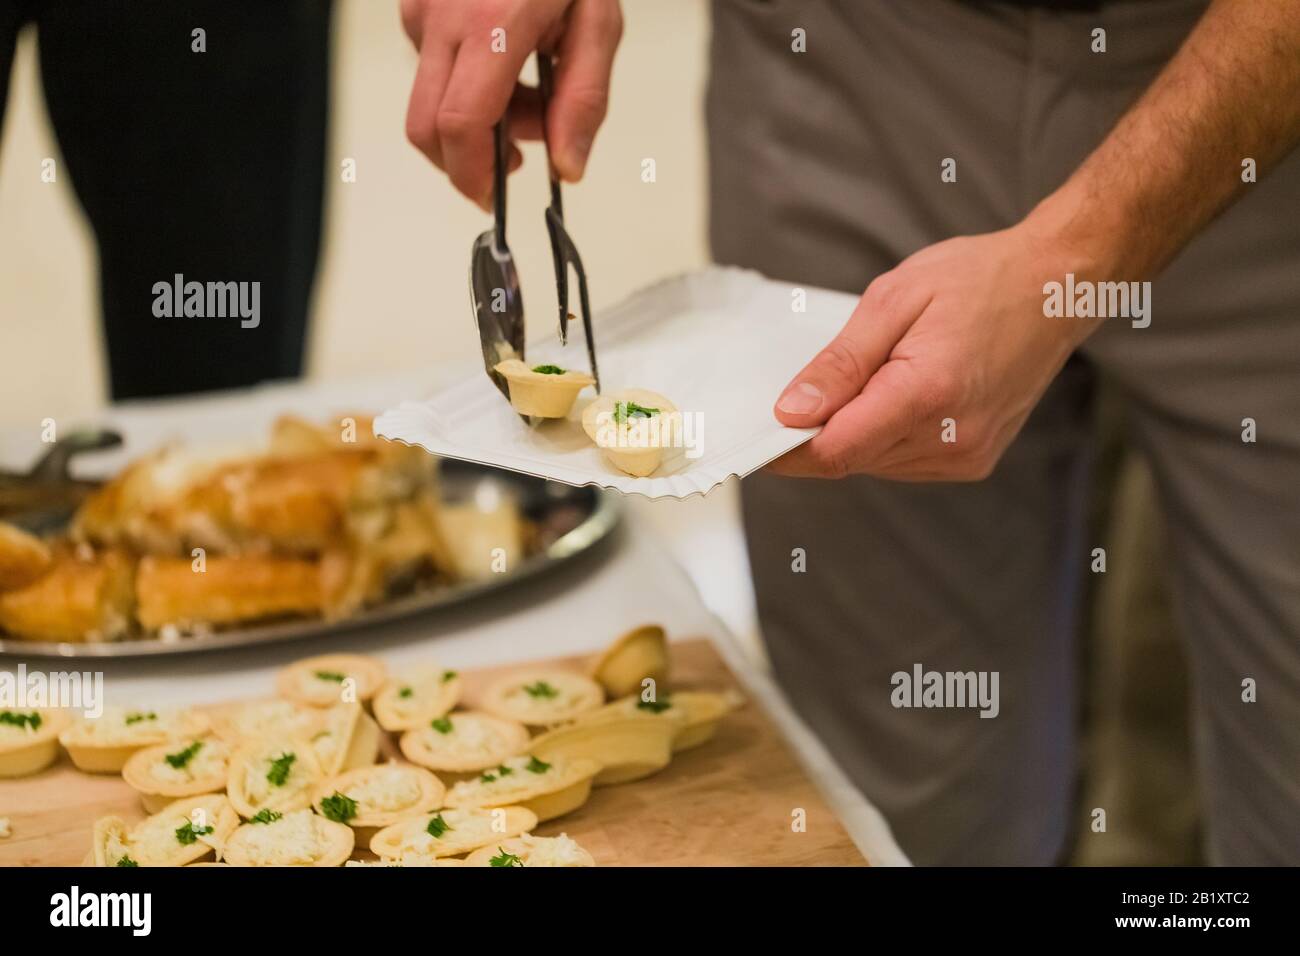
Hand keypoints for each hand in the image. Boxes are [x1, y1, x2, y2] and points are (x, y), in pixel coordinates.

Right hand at [401, 0, 622, 208]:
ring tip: (529, 84)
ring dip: (478, 119)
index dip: (471, 175)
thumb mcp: (598, 25)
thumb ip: (584, 101)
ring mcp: (420, 10)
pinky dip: (468, 86)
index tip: (493, 196)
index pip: (460, 125)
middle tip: (523, 148)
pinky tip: (506, 59)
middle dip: (471, 158)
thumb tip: (567, 168)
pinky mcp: (412, 6)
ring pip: (431, 102)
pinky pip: (431, 71)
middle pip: (427, 128)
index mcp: (492, 24)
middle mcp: (442, 17)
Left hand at [768, 220, 1105, 480]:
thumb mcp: (893, 300)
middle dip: (818, 433)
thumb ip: (839, 364)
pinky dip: (884, 436)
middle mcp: (952, 438)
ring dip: (854, 433)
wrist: (1057, 286)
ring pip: (875, 464)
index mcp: (927, 394)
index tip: (755, 437)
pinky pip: (904, 461)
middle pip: (850, 460)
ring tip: (875, 375)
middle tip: (812, 387)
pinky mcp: (974, 459)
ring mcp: (967, 455)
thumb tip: (792, 410)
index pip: (834, 451)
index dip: (786, 451)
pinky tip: (897, 393)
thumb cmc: (980, 279)